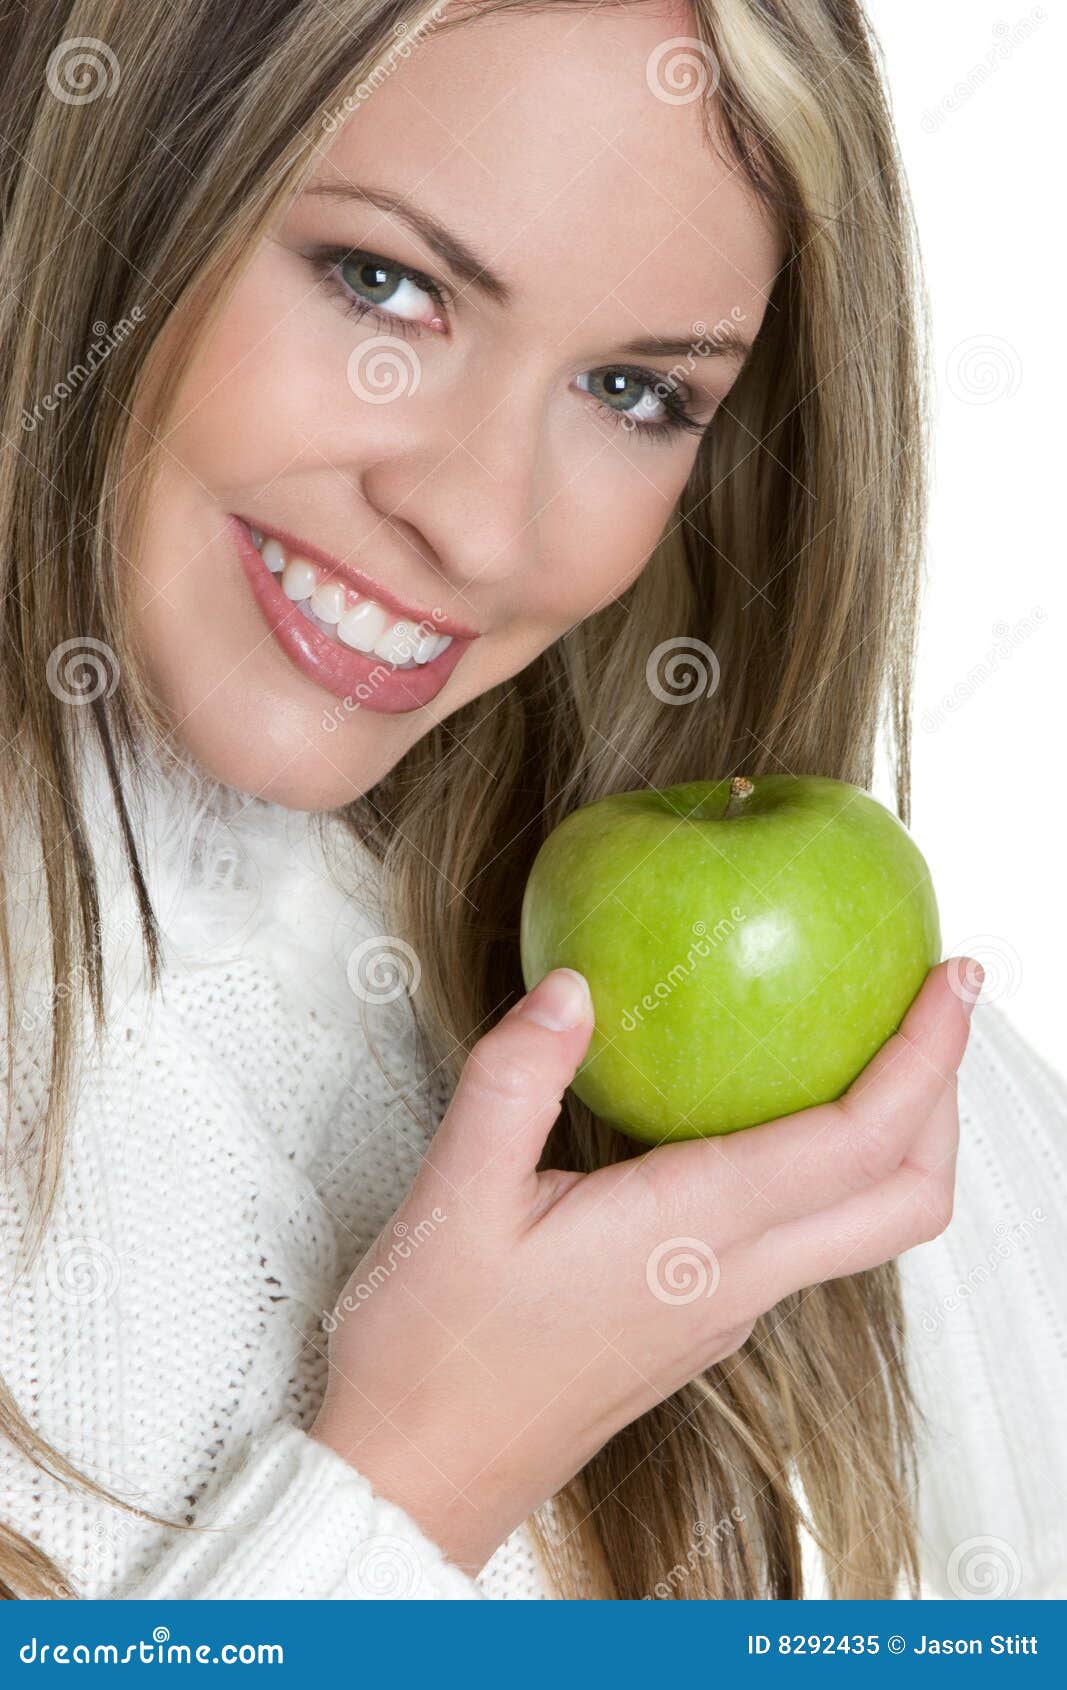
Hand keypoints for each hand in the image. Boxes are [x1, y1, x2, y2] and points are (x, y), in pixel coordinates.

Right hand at [310, 957, 978, 1574]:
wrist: (418, 1480)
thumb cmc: (432, 1354)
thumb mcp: (451, 1197)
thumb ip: (517, 1078)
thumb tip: (575, 987)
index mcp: (691, 1234)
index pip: (857, 1139)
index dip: (926, 1054)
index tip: (951, 977)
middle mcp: (734, 1278)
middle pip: (905, 1198)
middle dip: (944, 1097)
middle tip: (935, 1003)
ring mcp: (725, 1311)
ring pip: (865, 1226)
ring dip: (900, 1138)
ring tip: (868, 1046)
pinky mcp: (700, 1325)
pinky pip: (805, 1239)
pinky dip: (832, 1170)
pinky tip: (765, 1120)